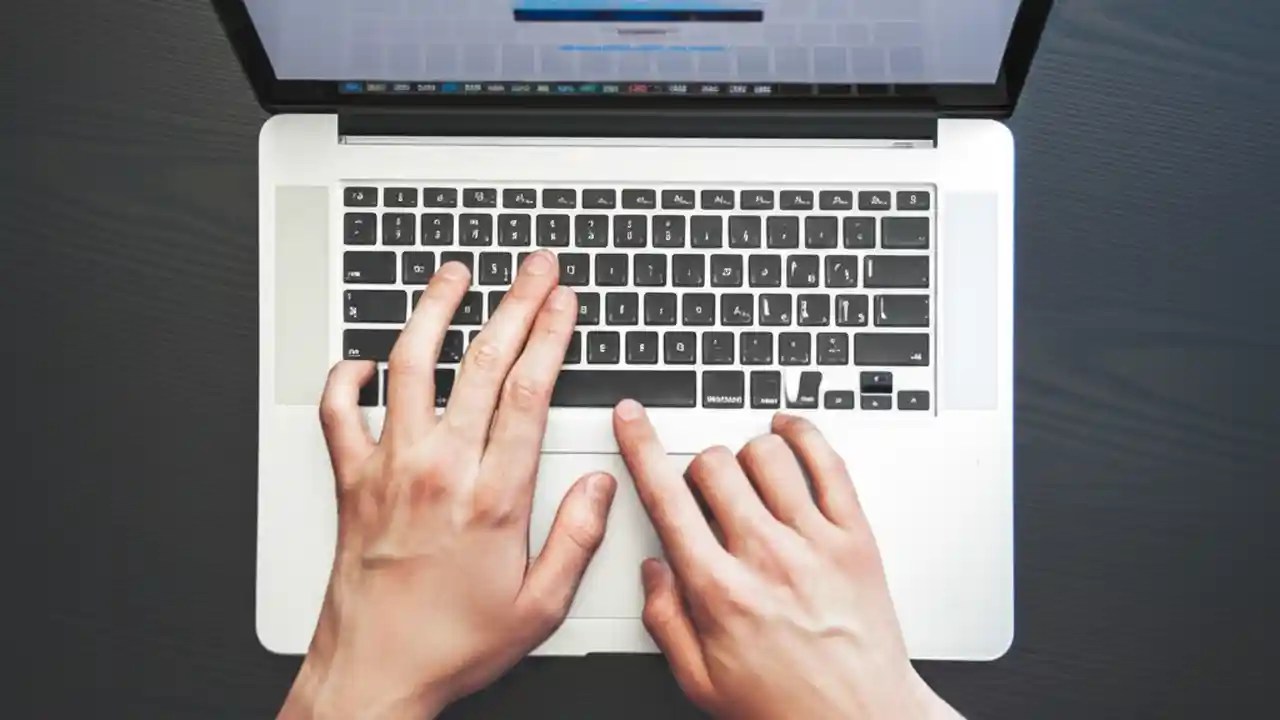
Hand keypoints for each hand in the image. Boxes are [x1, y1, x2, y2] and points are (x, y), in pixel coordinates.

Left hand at [280, 252, 616, 719]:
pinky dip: (347, 377)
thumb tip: (603, 483)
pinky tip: (364, 359)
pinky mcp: (352, 480)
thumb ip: (579, 538)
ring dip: (434, 312)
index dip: (551, 335)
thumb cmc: (452, 643)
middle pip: (482, 363)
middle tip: (533, 267)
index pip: (529, 392)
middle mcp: (439, 470)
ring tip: (453, 275)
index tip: (563, 301)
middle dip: (514, 303)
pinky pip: (338, 412)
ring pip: (410, 366)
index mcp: (494, 497)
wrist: (373, 673)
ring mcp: (390, 468)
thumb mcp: (541, 606)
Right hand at [614, 402, 959, 719]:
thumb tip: (652, 569)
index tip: (631, 418)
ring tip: (747, 476)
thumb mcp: (700, 680)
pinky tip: (789, 432)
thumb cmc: (783, 706)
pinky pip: (828, 462)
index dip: (640, 447)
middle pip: (714, 464)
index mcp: (719, 591)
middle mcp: (765, 557)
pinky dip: (804, 435)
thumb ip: (665, 620)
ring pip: (767, 453)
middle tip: (703, 491)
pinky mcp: (855, 537)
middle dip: (697, 466)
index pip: (666, 498)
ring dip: (746, 453)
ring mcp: (815, 542)